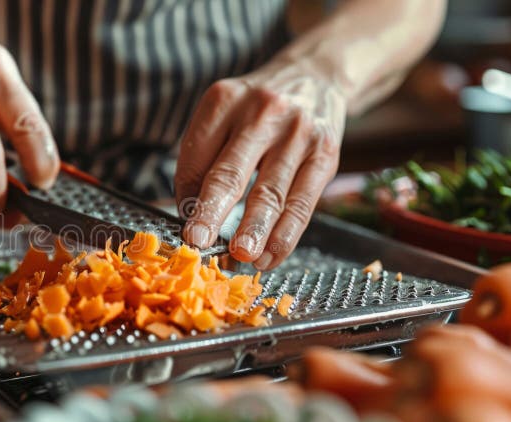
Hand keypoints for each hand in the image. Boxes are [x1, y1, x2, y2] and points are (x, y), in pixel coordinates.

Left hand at [175, 62, 345, 269]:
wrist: (315, 76)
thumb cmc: (256, 108)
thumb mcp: (223, 114)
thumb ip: (203, 157)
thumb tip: (189, 214)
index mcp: (224, 100)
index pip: (196, 156)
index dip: (187, 196)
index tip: (184, 229)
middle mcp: (261, 113)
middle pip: (232, 172)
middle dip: (212, 211)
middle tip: (198, 242)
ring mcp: (297, 133)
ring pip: (271, 192)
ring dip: (254, 231)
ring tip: (241, 256)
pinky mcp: (326, 153)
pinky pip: (303, 203)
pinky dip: (286, 235)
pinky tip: (271, 255)